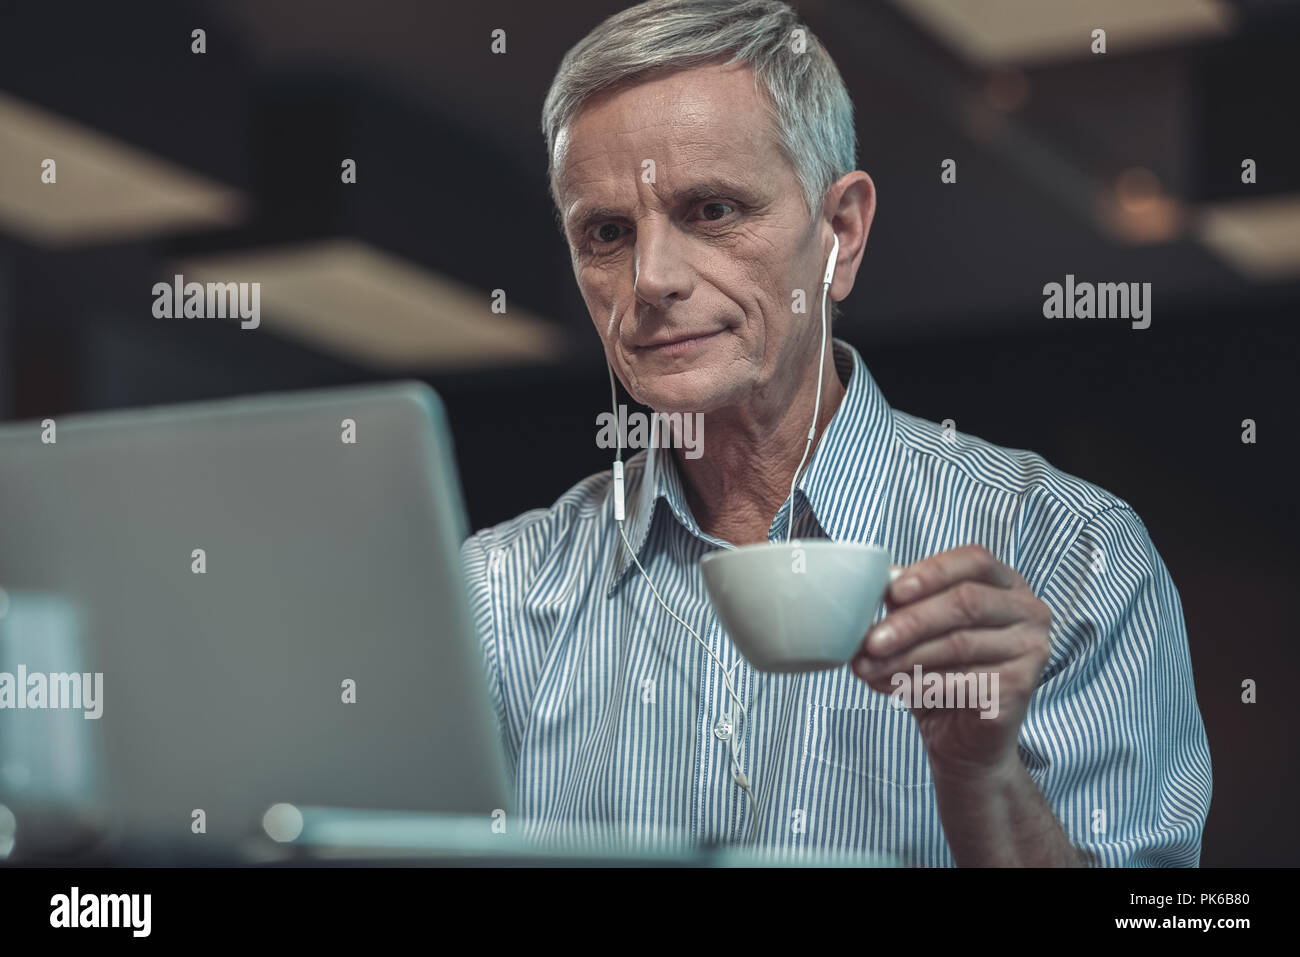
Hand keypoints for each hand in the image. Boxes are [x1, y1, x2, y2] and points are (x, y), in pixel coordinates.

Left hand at [850, 544, 1051, 780]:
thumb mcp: (920, 630)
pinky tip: (894, 689)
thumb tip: (877, 583)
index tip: (892, 591)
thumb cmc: (942, 675)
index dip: (932, 572)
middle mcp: (1029, 611)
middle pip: (965, 603)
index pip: (975, 560)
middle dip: (910, 622)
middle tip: (870, 641)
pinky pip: (964, 680)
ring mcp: (1032, 649)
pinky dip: (922, 684)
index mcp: (1007, 584)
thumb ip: (906, 602)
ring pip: (959, 643)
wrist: (965, 741)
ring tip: (867, 669)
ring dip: (906, 657)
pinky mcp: (1022, 686)